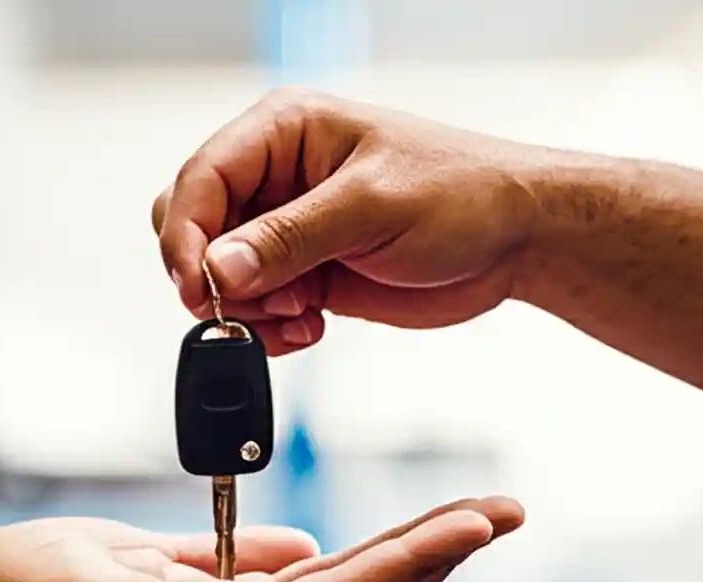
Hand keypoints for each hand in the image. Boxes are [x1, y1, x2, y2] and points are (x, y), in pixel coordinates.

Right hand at [152, 88, 545, 354]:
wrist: (516, 239)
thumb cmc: (461, 194)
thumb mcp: (372, 207)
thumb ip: (290, 238)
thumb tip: (218, 269)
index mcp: (284, 131)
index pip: (201, 178)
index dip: (186, 235)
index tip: (199, 286)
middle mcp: (277, 178)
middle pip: (196, 228)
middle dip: (212, 276)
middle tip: (249, 308)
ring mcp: (290, 229)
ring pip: (222, 278)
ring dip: (248, 311)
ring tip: (300, 318)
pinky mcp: (309, 273)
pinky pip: (258, 309)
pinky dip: (271, 329)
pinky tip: (311, 328)